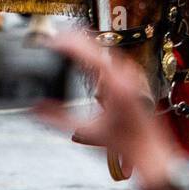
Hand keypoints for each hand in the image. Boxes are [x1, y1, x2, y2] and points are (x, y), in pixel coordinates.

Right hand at [33, 32, 183, 189]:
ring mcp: (132, 73)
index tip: (52, 39)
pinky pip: (110, 58)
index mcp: (116, 81)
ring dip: (84, 46)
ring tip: (63, 45)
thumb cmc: (128, 142)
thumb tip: (37, 109)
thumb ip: (60, 119)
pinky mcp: (133, 78)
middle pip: (96, 44)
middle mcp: (127, 73)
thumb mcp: (89, 131)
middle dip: (73, 40)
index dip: (68, 41)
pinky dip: (94, 55)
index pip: (89, 50)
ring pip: (104, 50)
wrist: (151, 150)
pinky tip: (83, 58)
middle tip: (53, 40)